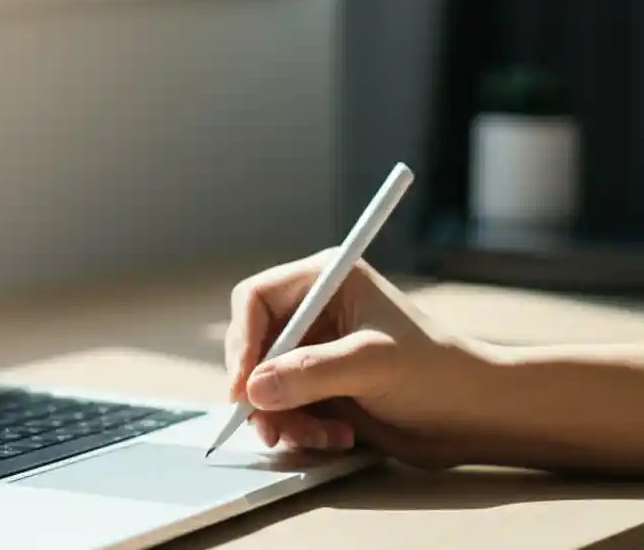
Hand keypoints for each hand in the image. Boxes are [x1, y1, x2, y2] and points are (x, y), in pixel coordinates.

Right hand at [224, 250, 493, 467]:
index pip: (256, 300)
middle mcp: (315, 312)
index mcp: (326, 281)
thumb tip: (254, 388)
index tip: (243, 385)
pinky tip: (338, 437)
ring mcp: (316, 351)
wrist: (476, 416)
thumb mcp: (372, 364)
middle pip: (254, 346)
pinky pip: (285, 408)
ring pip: (265, 384)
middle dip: (261, 389)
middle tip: (269, 426)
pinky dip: (301, 428)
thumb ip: (310, 373)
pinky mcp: (320, 386)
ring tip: (320, 437)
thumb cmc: (438, 372)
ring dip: (283, 417)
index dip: (243, 341)